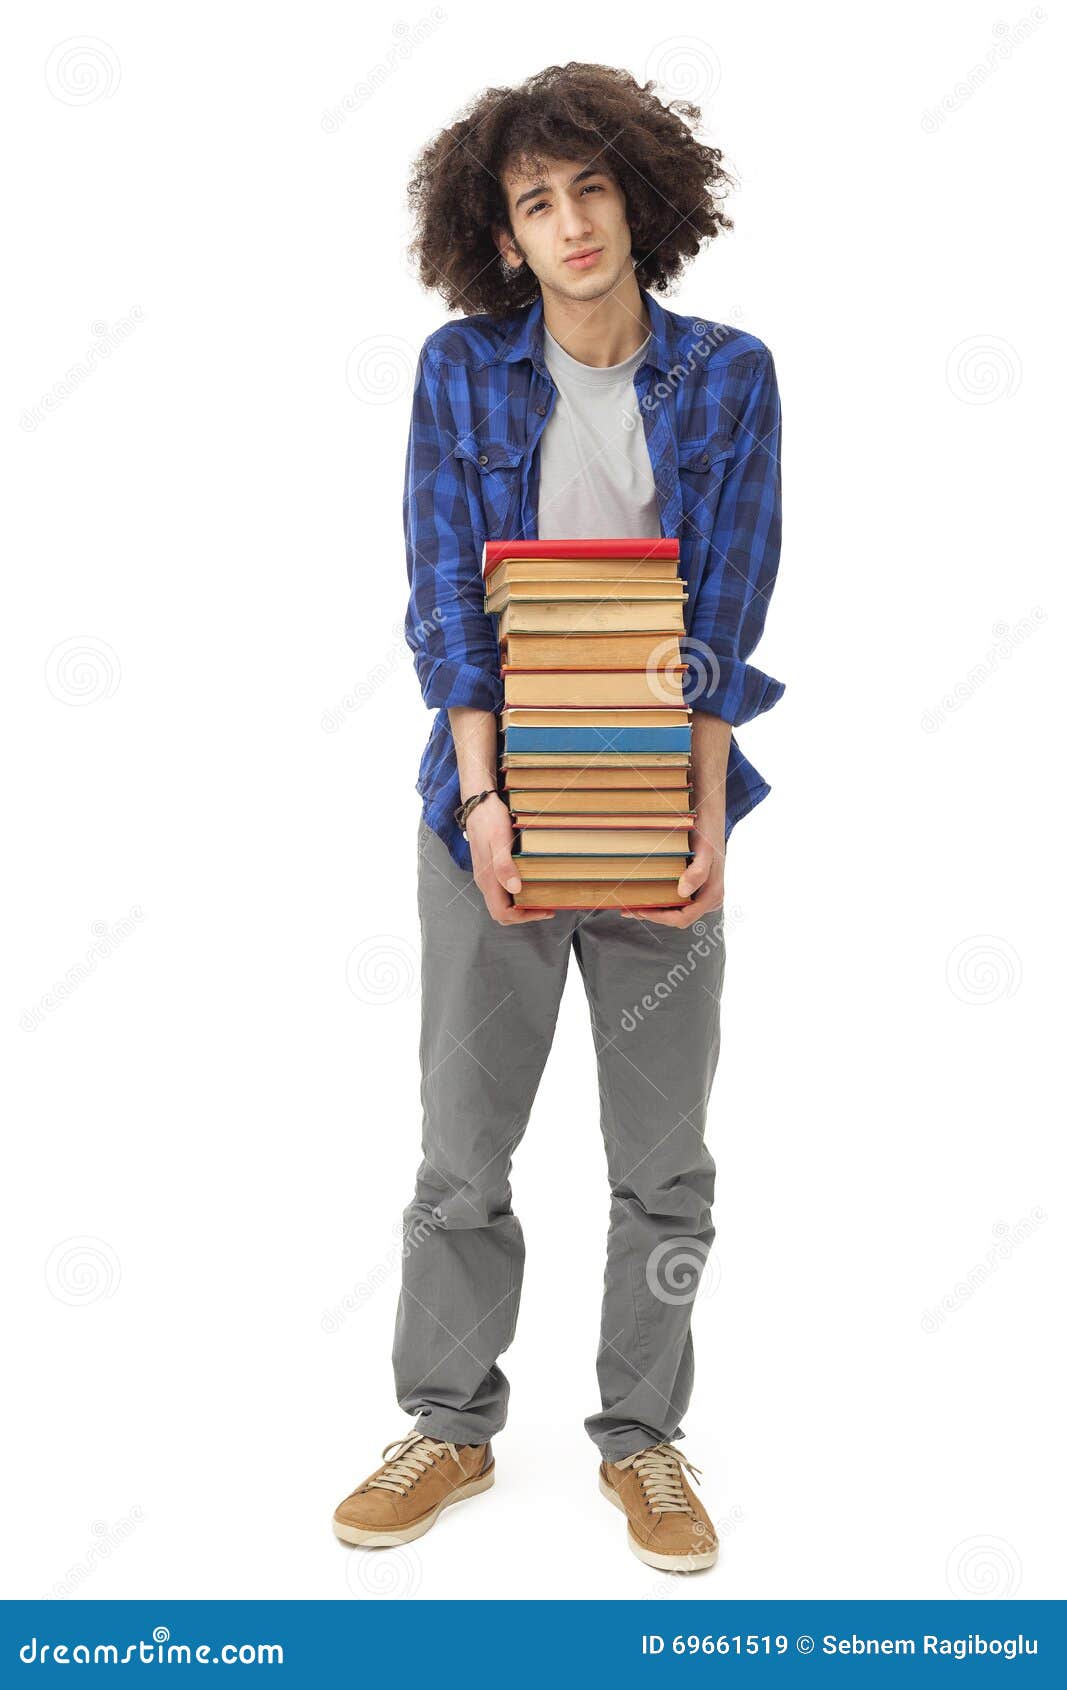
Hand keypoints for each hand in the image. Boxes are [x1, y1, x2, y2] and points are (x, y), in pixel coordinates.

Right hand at [466, 794, 554, 923]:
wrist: (478, 804)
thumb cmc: (490, 819)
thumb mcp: (500, 840)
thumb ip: (504, 866)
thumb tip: (515, 889)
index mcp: (487, 879)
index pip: (503, 913)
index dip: (524, 917)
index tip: (545, 909)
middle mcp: (485, 881)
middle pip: (502, 913)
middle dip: (524, 915)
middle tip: (546, 907)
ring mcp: (486, 876)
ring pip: (501, 903)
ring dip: (520, 906)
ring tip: (541, 897)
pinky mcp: (489, 869)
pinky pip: (501, 891)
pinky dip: (516, 895)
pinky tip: (529, 884)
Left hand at [622, 803, 724, 928]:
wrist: (711, 819)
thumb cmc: (707, 834)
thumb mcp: (704, 850)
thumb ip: (698, 872)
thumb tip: (683, 892)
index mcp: (713, 895)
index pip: (683, 918)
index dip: (660, 918)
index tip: (639, 910)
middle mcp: (709, 899)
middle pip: (677, 917)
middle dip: (653, 915)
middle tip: (627, 909)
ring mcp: (703, 895)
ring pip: (676, 911)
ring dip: (655, 909)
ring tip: (630, 905)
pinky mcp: (695, 889)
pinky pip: (677, 900)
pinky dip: (660, 900)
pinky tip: (643, 895)